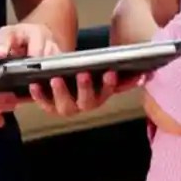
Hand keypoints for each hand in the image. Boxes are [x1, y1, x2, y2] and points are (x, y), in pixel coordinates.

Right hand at [0, 23, 126, 116]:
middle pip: (63, 107)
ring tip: (83, 73)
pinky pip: (105, 92)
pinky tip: (109, 72)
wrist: (47, 32)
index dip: (41, 97)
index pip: (41, 102)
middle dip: (62, 94)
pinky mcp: (96, 89)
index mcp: (39, 93)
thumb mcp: (11, 35)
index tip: (36, 85)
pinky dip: (109, 85)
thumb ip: (3, 43)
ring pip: (85, 103)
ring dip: (86, 90)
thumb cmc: (27, 38)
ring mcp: (79, 97)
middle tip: (57, 79)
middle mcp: (59, 100)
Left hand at [29, 70, 143, 117]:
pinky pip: (43, 103)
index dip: (108, 84)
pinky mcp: (49, 105)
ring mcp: (66, 107)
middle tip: (83, 74)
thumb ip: (124, 76)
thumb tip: (146, 75)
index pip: (107, 91)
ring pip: (64, 105)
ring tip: (56, 78)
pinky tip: (34, 83)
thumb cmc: (87, 74)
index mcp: (100, 97)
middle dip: (85, 88)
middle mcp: (84, 106)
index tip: (109, 73)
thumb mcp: (103, 73)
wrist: (64, 76)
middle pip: (86, 101)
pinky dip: (38, 95)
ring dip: (61, 92)